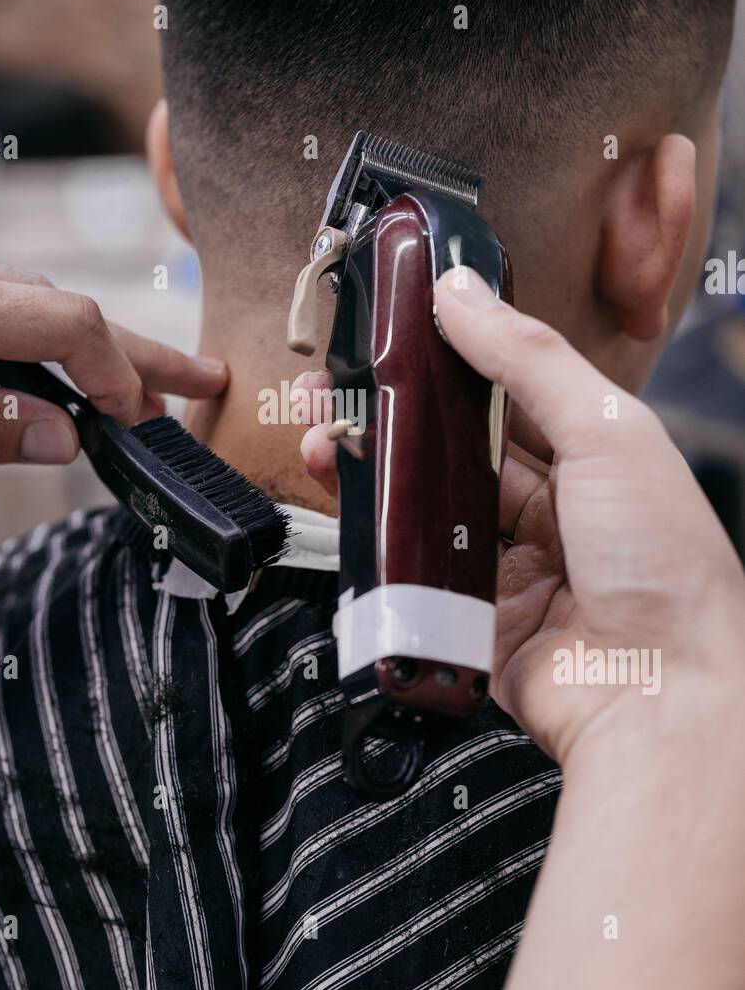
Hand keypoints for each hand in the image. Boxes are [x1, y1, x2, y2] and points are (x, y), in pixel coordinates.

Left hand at [0, 218, 227, 479]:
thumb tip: (65, 439)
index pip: (67, 323)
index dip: (119, 373)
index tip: (141, 423)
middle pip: (61, 304)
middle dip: (134, 351)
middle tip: (202, 382)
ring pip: (31, 295)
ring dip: (88, 344)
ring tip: (138, 391)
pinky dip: (36, 329)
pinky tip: (60, 365)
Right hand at [296, 267, 744, 769]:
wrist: (667, 696)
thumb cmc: (668, 565)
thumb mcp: (606, 431)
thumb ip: (529, 359)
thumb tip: (463, 293)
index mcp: (592, 460)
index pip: (506, 395)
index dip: (448, 364)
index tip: (394, 334)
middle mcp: (552, 516)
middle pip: (453, 454)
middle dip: (391, 421)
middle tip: (336, 388)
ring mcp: (510, 573)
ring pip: (425, 514)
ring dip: (372, 476)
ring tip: (322, 438)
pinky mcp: (474, 628)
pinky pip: (415, 581)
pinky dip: (379, 548)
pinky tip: (349, 511)